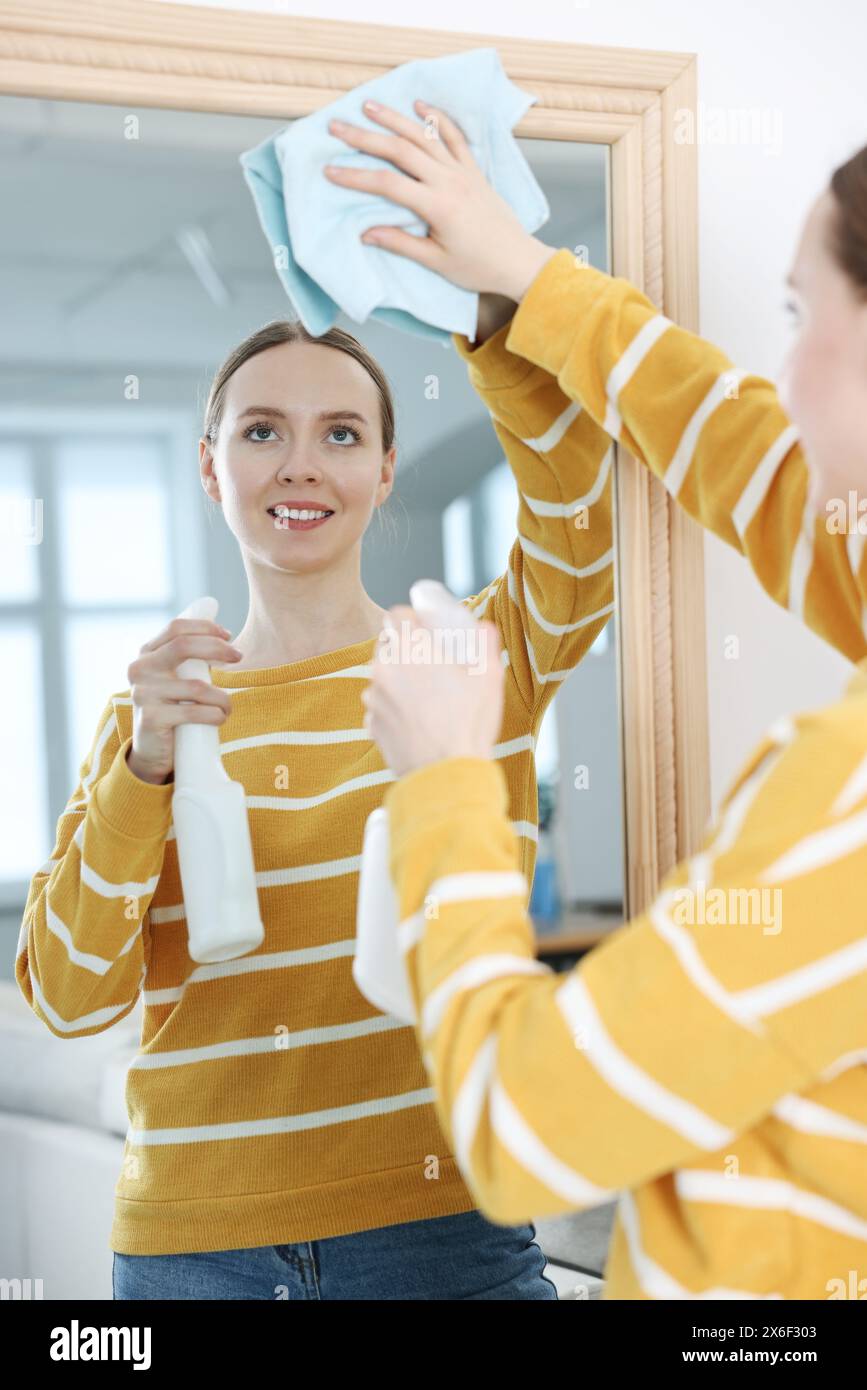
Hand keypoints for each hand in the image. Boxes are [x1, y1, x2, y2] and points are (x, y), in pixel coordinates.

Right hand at [125, 619, 241, 782]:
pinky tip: (220, 718)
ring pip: (197, 687)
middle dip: (217, 648)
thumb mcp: (176, 677)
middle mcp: (140, 669)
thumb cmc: (173, 708)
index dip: (206, 628)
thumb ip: (189, 658)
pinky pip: (195, 712)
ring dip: (223, 697)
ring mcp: (143, 693)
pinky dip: (216, 715)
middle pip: (183, 646)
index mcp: (147, 654)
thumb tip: (224, 637)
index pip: (176, 628)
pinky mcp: (151, 718)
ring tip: (227, 706)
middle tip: (239, 657)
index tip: (229, 636)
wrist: (152, 750)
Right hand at [324, 98, 555, 300]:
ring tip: (369, 105)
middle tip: (337, 126)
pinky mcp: (474, 170)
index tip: (330, 170)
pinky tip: (419, 105)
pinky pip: (454, 137)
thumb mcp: (437, 263)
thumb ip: (401, 244)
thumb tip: (365, 233)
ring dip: (395, 118)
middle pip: (400, 150)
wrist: (518, 262)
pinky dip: (436, 118)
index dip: (356, 176)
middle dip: (366, 137)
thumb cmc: (478, 268)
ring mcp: (463, 171)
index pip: (387, 184)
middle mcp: (449, 181)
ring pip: (424, 136)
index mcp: (437, 206)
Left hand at [360, 606, 504, 777]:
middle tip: (429, 667)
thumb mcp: (489, 677)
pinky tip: (416, 722)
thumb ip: (485, 644)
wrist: (447, 775)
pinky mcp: (371, 724)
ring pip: (382, 678)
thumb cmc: (469, 723)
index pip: (395, 616)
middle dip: (405, 652)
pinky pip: (380, 708)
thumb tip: (484, 628)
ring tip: (425, 699)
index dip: (410, 620)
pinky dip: (393, 711)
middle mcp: (385, 669)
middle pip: (387, 647)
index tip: (423, 631)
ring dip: (398, 682)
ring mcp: (374, 698)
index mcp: (412, 649)